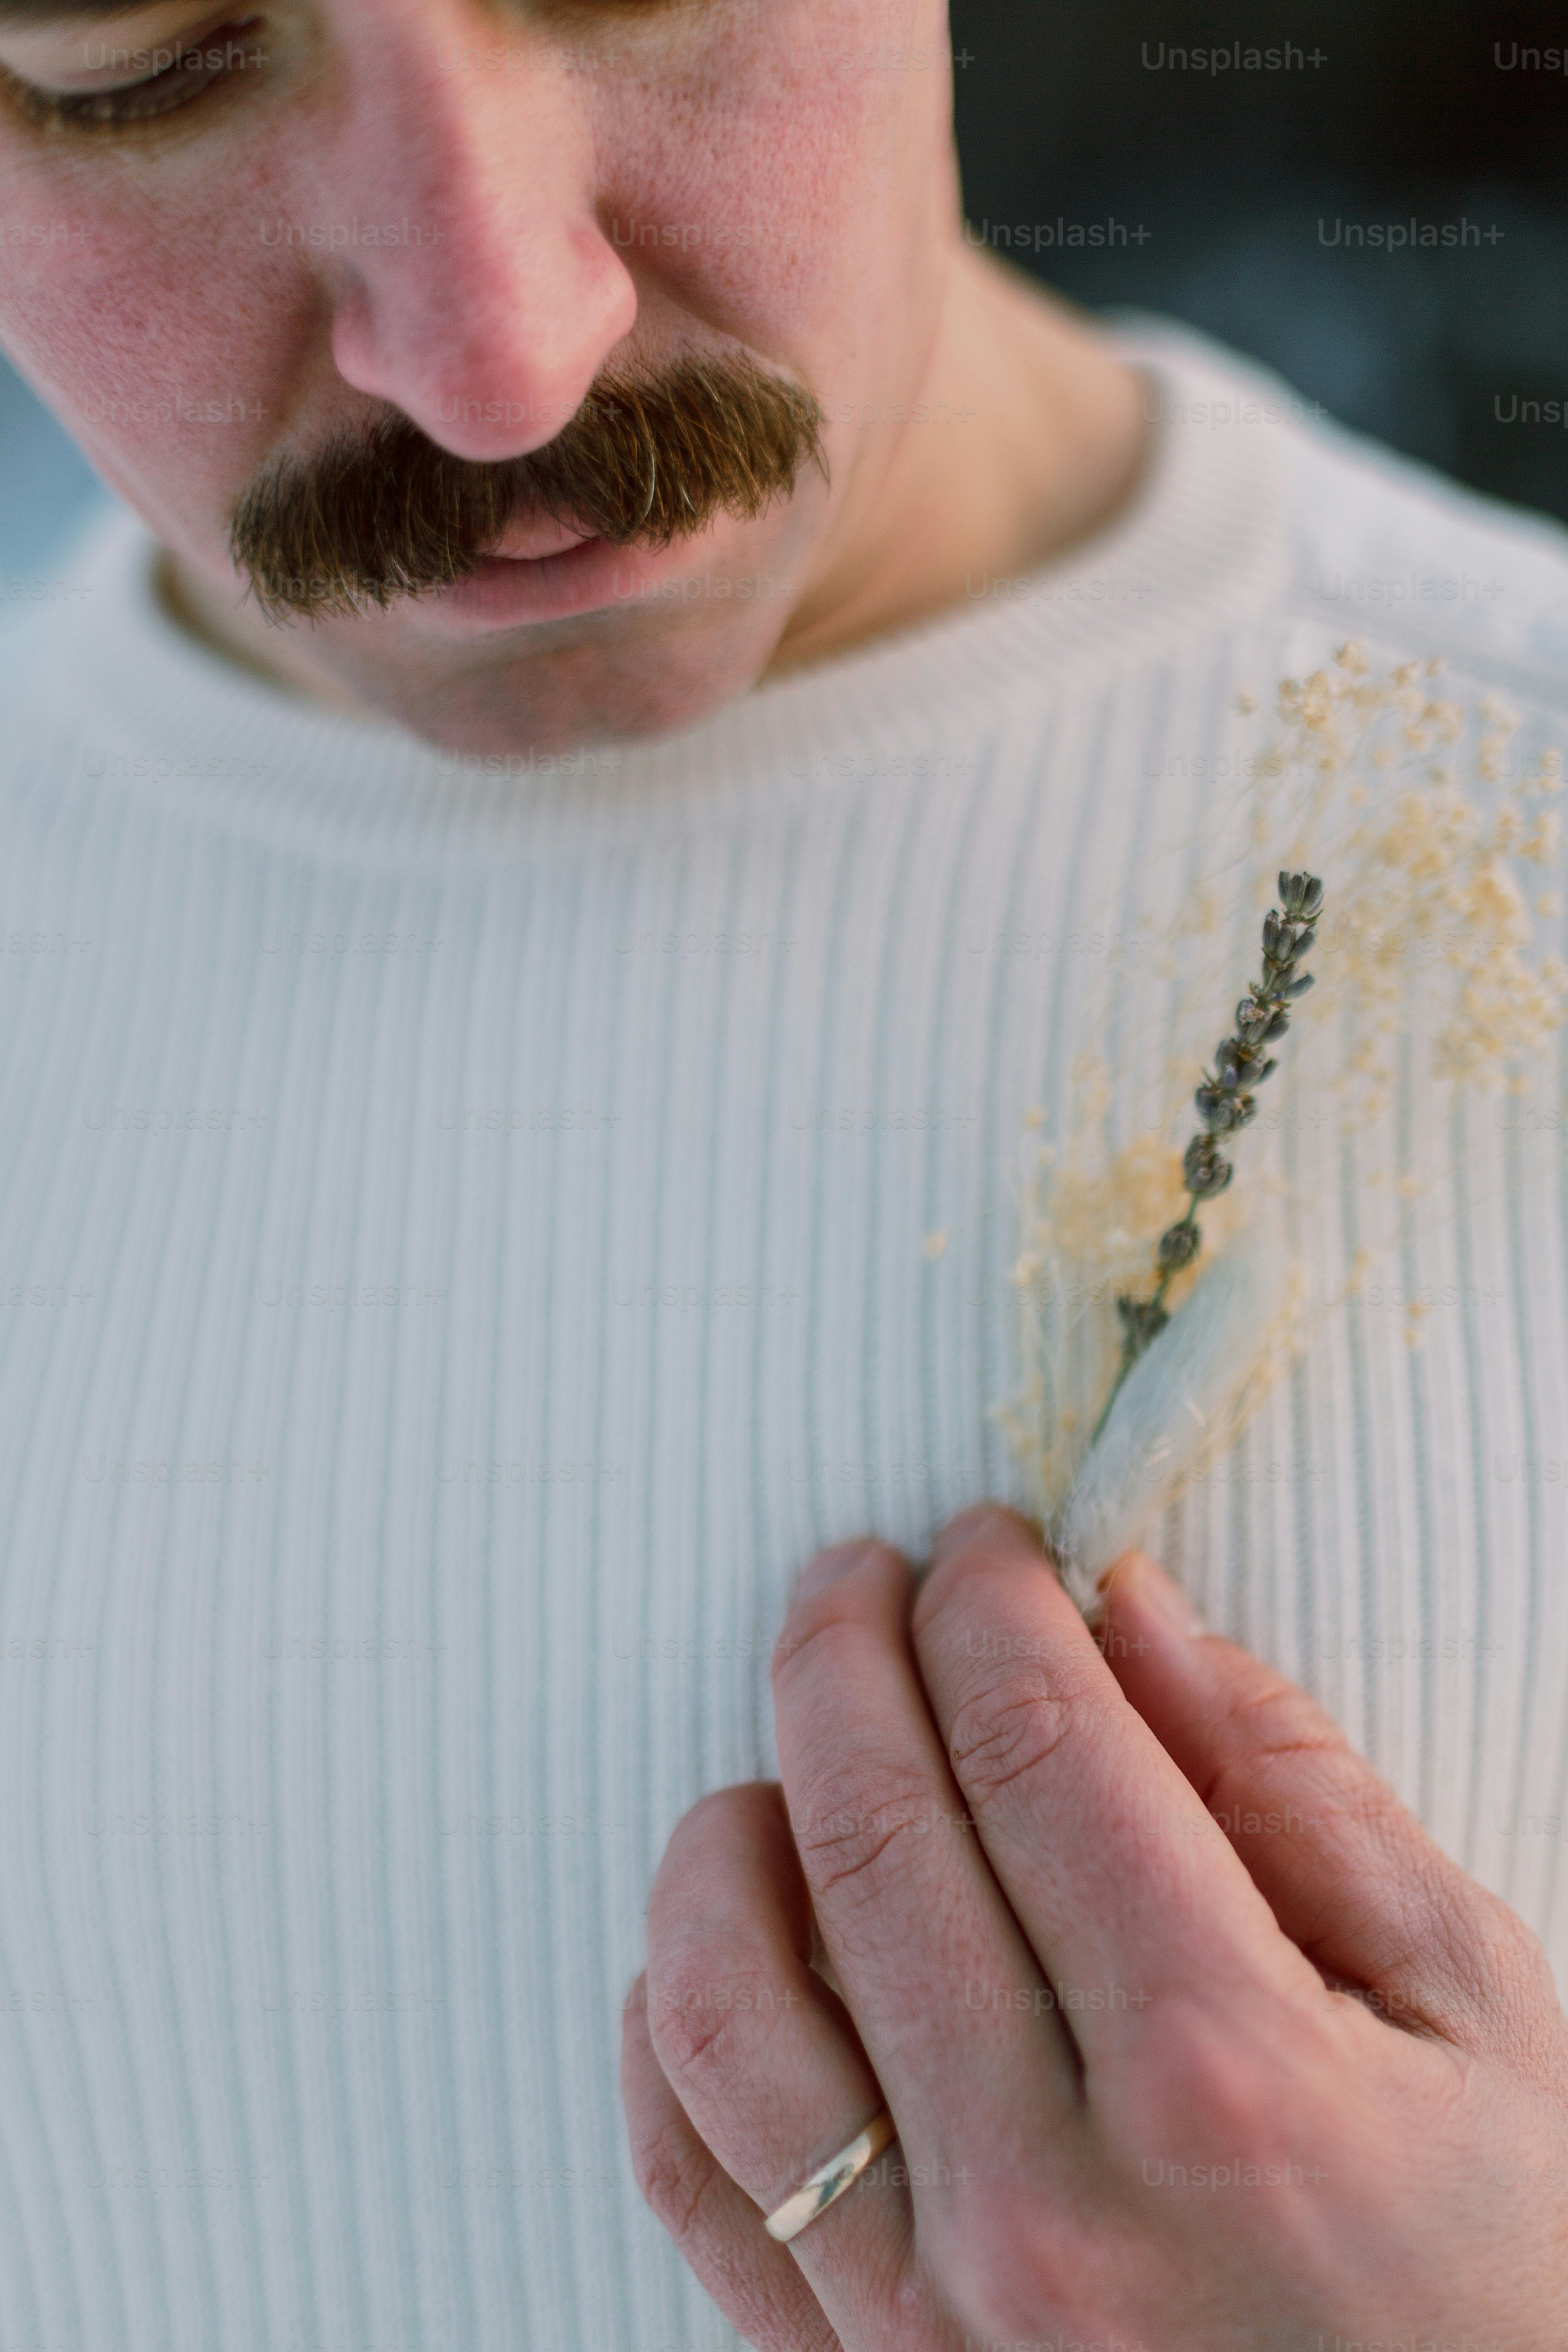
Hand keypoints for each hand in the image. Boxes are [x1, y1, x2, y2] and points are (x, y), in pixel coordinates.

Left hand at [621, 1507, 1567, 2350]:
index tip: (986, 1544)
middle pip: (871, 1831)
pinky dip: (670, 2030)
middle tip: (859, 1576)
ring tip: (785, 1758)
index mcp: (1226, 2078)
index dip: (990, 1602)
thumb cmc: (1498, 2271)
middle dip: (846, 1649)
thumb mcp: (1474, 2012)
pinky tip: (721, 1940)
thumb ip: (1295, 1791)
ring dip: (731, 1825)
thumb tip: (1130, 1613)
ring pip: (728, 1998)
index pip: (1036, 1744)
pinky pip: (694, 2180)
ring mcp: (931, 2314)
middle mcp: (1047, 2197)